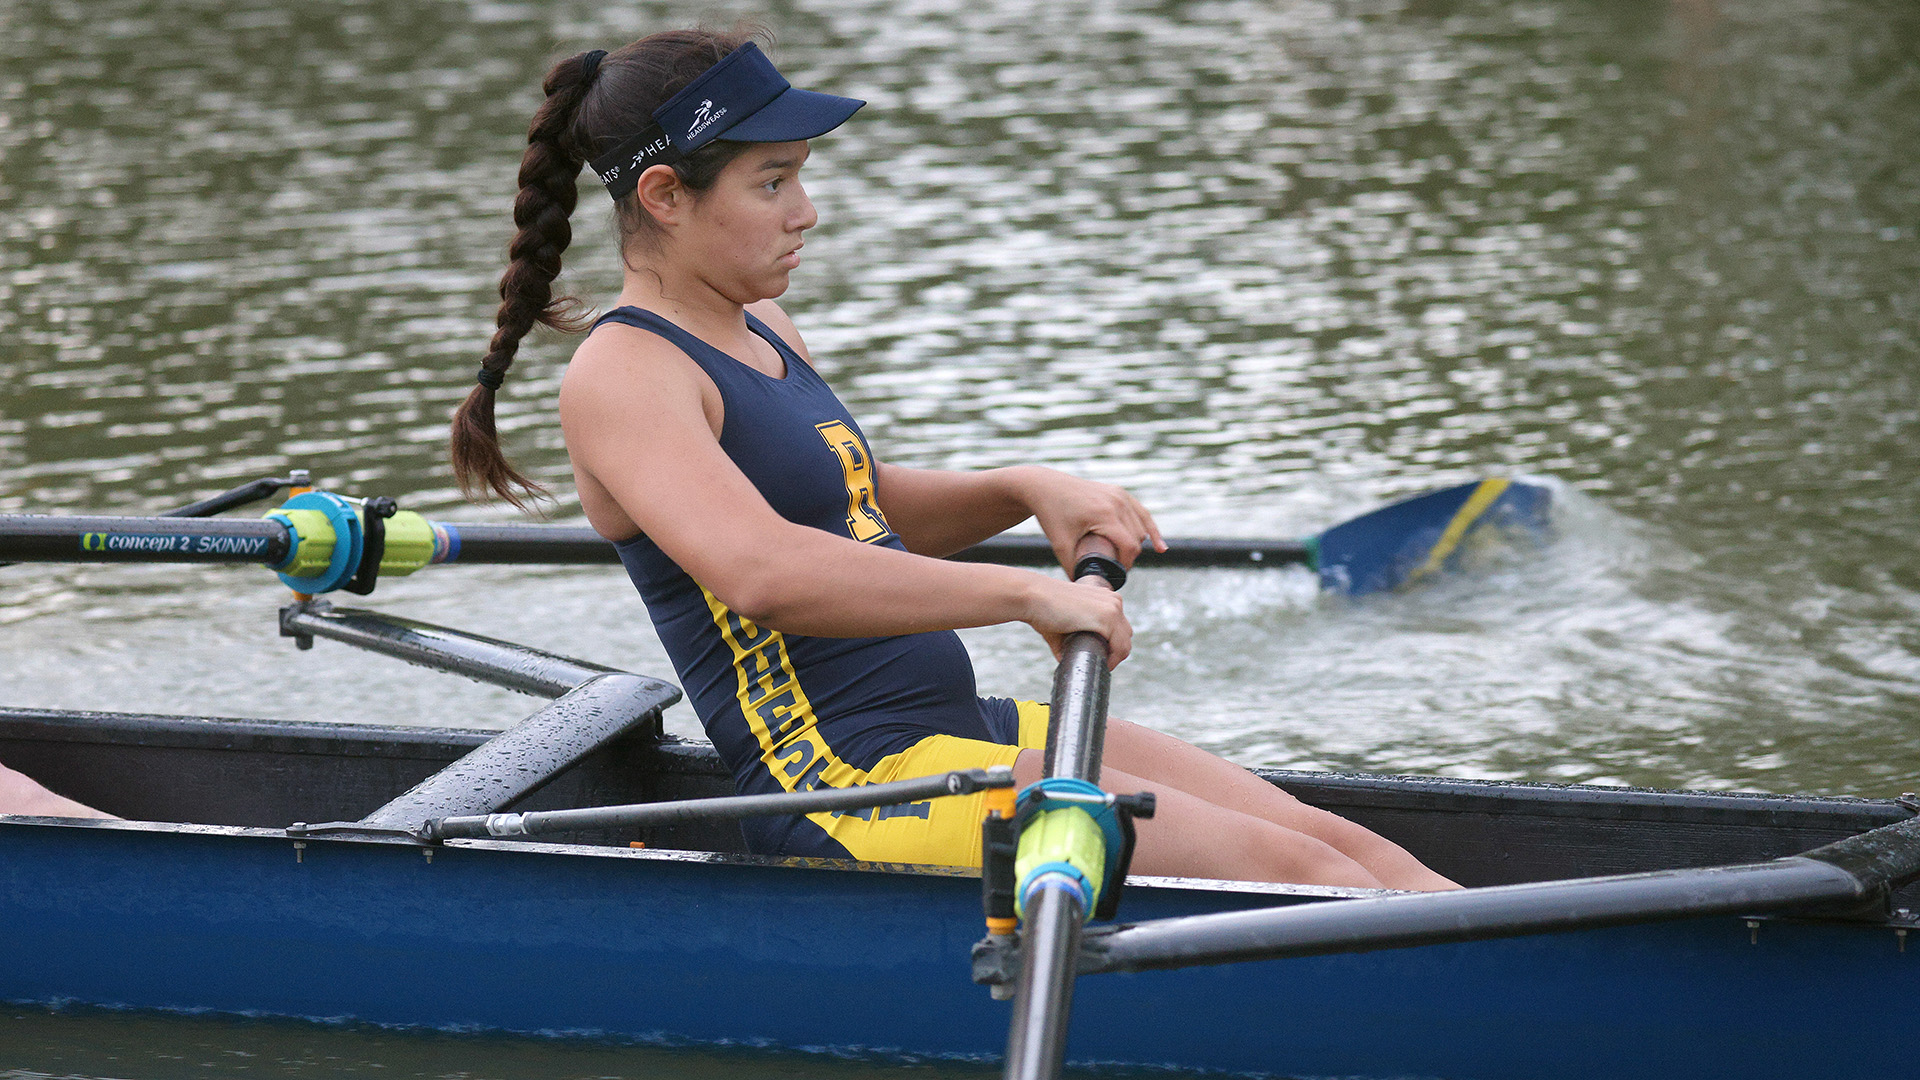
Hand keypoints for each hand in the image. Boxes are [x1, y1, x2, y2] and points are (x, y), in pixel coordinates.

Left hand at [1013, 467, 1166, 573]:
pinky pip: (1141, 512)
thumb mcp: (1060, 544)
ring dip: (1138, 544)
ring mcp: (1119, 494)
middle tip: (1116, 568)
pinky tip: (1160, 547)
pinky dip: (1150, 529)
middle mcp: (1116, 502)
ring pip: (1141, 526)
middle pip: (1137, 537)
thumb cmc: (1051, 514)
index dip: (1127, 564)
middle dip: (1130, 556)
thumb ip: (1071, 567)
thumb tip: (1084, 589)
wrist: (1045, 486)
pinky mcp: (1119, 491)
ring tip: (1126, 559)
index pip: (1129, 546)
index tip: (1119, 574)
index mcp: (1104, 514)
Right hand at [1022, 574, 1132, 667]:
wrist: (1033, 598)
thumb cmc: (1044, 609)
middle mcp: (1114, 601)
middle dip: (1114, 652)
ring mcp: (1113, 609)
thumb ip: (1072, 639)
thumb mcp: (1066, 622)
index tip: (1098, 658)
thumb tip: (1069, 659)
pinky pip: (1121, 648)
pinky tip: (1101, 665)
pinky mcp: (1107, 618)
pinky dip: (1113, 660)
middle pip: (1126, 636)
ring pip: (1125, 643)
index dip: (1112, 646)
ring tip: (1098, 665)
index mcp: (1106, 598)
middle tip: (1097, 662)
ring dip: (1114, 658)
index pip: (1120, 628)